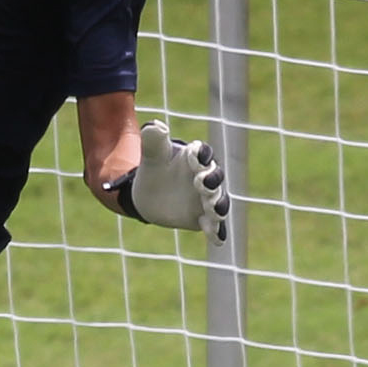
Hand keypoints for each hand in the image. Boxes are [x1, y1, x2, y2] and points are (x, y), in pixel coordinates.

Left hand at [126, 121, 230, 244]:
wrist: (148, 192)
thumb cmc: (155, 166)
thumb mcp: (151, 153)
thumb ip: (153, 139)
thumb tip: (156, 126)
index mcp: (196, 157)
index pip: (203, 154)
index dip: (200, 154)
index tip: (193, 155)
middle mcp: (206, 177)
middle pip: (216, 178)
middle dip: (212, 180)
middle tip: (201, 182)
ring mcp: (206, 199)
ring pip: (219, 203)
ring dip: (218, 205)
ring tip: (212, 208)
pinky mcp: (202, 219)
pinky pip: (214, 226)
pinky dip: (217, 232)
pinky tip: (218, 240)